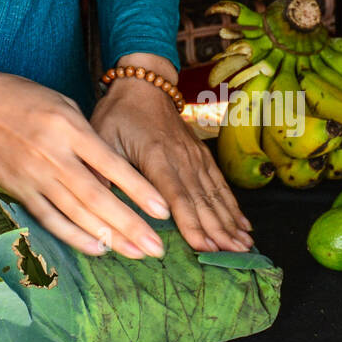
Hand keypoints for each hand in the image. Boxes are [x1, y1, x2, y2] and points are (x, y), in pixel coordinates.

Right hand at [0, 64, 175, 259]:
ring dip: (109, 237)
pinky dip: (74, 236)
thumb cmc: (21, 97)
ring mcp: (33, 175)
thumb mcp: (63, 104)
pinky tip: (97, 248)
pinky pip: (49, 219)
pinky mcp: (17, 189)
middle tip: (157, 248)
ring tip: (136, 253)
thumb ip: (88, 137)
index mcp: (68, 128)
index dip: (139, 190)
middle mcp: (52, 155)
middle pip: (97, 198)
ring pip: (76, 213)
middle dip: (130, 225)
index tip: (163, 211)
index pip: (111, 165)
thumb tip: (115, 173)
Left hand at [91, 76, 254, 252]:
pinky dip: (233, 205)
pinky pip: (220, 183)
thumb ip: (103, 172)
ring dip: (230, 221)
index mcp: (157, 156)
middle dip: (219, 230)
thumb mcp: (101, 138)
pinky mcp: (201, 154)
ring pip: (215, 194)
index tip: (204, 247)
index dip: (191, 223)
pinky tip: (243, 224)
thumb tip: (96, 206)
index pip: (176, 196)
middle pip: (202, 200)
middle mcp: (182, 158)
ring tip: (244, 246)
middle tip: (234, 256)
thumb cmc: (118, 113)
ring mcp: (195, 156)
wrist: (143, 84)